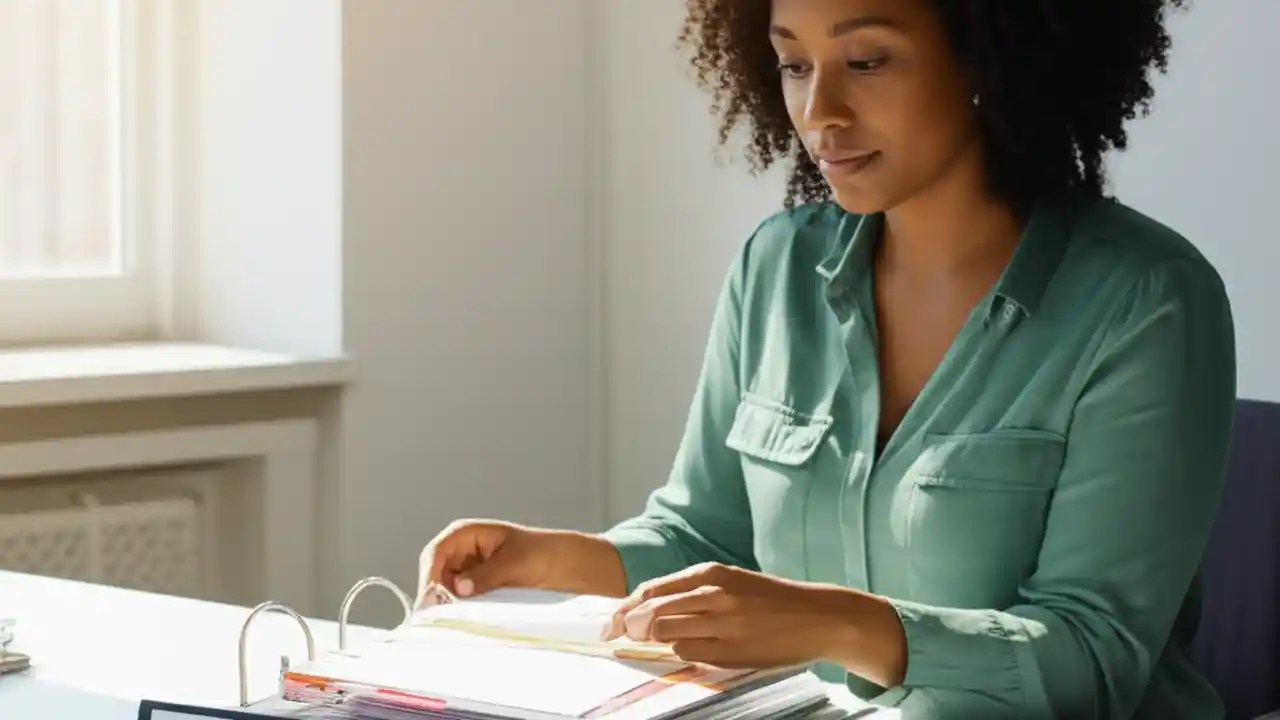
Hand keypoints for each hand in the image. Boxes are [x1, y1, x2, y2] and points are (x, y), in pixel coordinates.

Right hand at [417, 520, 628, 605]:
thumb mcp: (514, 563)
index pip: (437, 553)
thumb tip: (459, 589)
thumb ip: (486, 575)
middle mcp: (462, 550)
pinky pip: (459, 598)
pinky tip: (460, 621)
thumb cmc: (541, 552)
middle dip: (436, 593)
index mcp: (467, 533)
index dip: (430, 575)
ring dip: (446, 604)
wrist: (564, 565)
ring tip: (448, 623)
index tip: (431, 599)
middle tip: (436, 619)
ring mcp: (467, 569)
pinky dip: (458, 609)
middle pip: (436, 572)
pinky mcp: (476, 587)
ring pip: (445, 588)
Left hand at [600, 562, 860, 669]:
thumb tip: (651, 607)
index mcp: (710, 572)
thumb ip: (693, 591)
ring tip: (650, 643)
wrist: (818, 616)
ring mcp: (722, 623)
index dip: (625, 607)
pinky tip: (689, 650)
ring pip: (666, 633)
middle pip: (651, 612)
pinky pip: (691, 653)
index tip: (611, 621)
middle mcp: (712, 593)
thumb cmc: (771, 600)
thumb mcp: (731, 582)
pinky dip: (682, 653)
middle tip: (614, 637)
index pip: (652, 589)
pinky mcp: (732, 650)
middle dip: (627, 626)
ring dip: (653, 640)